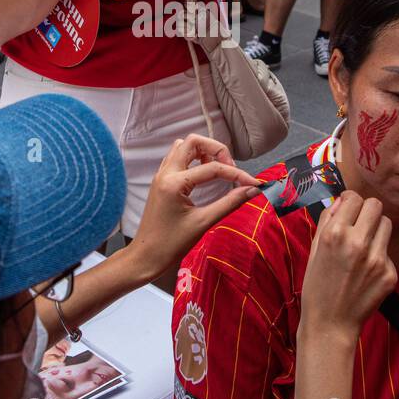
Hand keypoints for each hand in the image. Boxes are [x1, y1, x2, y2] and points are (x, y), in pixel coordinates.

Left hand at [124, 134, 263, 280]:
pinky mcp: (161, 181)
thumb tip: (252, 190)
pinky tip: (205, 175)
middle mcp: (165, 173)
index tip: (253, 183)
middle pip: (193, 142)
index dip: (237, 174)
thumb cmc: (171, 244)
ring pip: (183, 147)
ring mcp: (161, 175)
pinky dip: (194, 160)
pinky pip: (177, 158)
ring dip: (204, 152)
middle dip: (216, 150)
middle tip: (230, 169)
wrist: (146, 257)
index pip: (212, 168)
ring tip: (218, 170)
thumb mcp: (203, 223)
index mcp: (174, 183)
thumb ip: (229, 203)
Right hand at [299, 191, 396, 338]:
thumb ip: (327, 220)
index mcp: (335, 234)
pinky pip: (388, 252)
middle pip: (376, 206)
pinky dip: (378, 256)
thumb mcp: (314, 249)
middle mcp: (358, 243)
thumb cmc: (317, 286)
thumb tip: (341, 201)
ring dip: (376, 230)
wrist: (330, 323)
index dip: (350, 202)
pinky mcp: (390, 274)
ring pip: (387, 225)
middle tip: (358, 224)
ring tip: (363, 247)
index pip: (355, 198)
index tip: (348, 209)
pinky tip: (366, 272)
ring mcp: (377, 259)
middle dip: (366, 211)